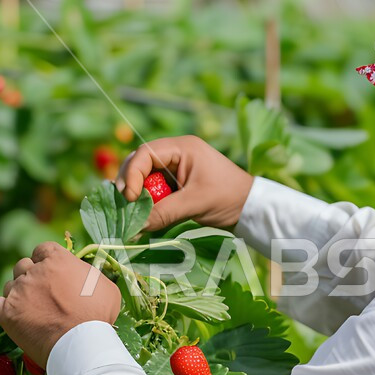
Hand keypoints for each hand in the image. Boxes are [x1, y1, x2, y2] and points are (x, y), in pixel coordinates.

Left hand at [0, 242, 121, 367]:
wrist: (81, 344)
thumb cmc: (98, 317)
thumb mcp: (106, 287)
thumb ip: (87, 276)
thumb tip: (82, 277)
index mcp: (58, 260)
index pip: (43, 249)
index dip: (45, 261)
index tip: (51, 273)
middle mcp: (34, 271)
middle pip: (23, 265)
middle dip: (30, 277)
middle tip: (42, 295)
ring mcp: (18, 292)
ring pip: (9, 285)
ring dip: (17, 294)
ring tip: (31, 311)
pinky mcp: (7, 313)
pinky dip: (2, 310)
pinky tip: (12, 317)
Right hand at [117, 135, 254, 230]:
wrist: (250, 207)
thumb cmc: (228, 198)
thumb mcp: (194, 204)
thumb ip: (164, 213)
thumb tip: (135, 227)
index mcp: (182, 147)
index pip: (145, 153)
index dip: (133, 174)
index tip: (132, 198)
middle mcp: (176, 153)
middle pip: (140, 163)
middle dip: (130, 183)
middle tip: (125, 204)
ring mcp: (176, 167)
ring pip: (145, 177)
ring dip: (137, 194)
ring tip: (132, 212)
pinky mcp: (176, 183)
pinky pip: (154, 189)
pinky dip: (147, 201)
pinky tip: (143, 215)